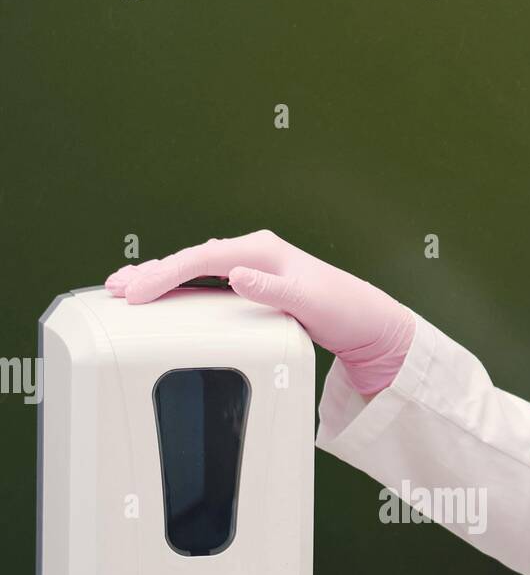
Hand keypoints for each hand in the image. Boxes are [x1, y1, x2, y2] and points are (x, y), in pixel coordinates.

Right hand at [105, 229, 415, 394]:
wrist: (368, 324)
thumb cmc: (344, 311)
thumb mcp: (309, 302)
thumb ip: (272, 289)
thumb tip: (236, 274)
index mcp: (261, 251)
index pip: (201, 259)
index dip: (166, 275)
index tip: (139, 291)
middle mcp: (254, 254)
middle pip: (190, 260)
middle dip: (151, 273)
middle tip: (115, 289)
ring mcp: (252, 268)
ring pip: (194, 269)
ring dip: (160, 277)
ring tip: (124, 287)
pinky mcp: (253, 284)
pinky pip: (206, 282)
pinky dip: (180, 287)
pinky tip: (163, 293)